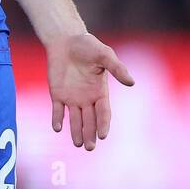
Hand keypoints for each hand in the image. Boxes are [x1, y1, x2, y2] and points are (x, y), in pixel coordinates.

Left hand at [46, 31, 133, 149]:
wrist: (66, 40)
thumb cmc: (88, 46)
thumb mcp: (105, 55)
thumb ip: (117, 68)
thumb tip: (132, 82)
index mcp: (100, 92)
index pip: (103, 112)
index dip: (103, 124)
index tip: (103, 135)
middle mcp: (87, 99)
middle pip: (89, 121)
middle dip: (90, 135)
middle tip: (89, 148)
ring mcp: (72, 98)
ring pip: (75, 120)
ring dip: (76, 132)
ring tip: (78, 144)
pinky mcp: (57, 94)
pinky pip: (57, 110)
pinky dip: (57, 119)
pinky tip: (57, 128)